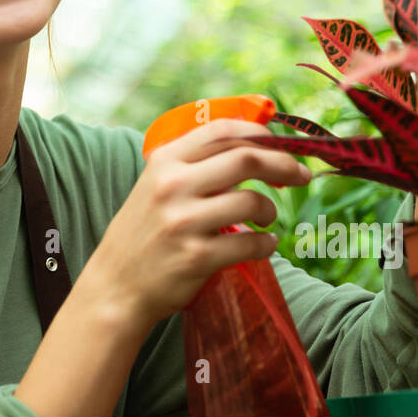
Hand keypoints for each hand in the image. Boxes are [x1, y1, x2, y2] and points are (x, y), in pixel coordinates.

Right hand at [81, 118, 311, 330]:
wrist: (115, 285)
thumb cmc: (144, 232)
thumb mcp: (156, 186)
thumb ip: (194, 164)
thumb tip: (254, 144)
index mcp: (164, 161)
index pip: (221, 131)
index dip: (260, 134)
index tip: (282, 145)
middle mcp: (172, 186)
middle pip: (245, 159)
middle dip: (283, 165)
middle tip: (301, 176)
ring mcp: (183, 222)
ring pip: (252, 201)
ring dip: (272, 210)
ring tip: (268, 218)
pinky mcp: (196, 257)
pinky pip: (250, 244)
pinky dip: (267, 244)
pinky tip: (264, 245)